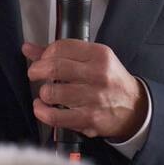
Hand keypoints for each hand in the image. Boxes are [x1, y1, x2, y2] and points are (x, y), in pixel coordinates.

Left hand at [23, 39, 147, 140]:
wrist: (135, 107)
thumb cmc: (111, 82)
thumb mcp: (93, 60)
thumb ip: (61, 54)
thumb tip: (28, 48)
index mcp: (99, 54)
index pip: (61, 47)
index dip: (45, 53)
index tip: (43, 59)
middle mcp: (97, 74)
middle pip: (54, 67)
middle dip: (36, 70)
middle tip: (35, 74)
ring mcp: (93, 97)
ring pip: (51, 92)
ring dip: (43, 93)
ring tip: (46, 93)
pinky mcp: (89, 118)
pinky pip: (55, 116)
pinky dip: (41, 112)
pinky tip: (42, 108)